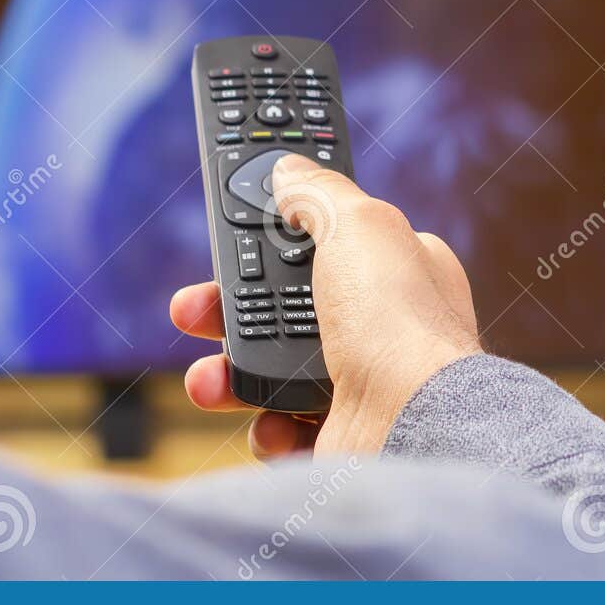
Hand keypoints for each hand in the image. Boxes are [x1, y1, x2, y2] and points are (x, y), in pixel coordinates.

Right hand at [171, 153, 481, 458]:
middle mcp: (385, 325)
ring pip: (275, 370)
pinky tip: (272, 421)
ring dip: (229, 374)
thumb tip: (289, 169)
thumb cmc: (397, 320)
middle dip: (231, 308)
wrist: (412, 424)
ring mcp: (364, 383)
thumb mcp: (357, 221)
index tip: (230, 232)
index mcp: (397, 268)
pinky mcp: (344, 435)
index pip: (326, 242)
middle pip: (287, 307)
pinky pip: (284, 427)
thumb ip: (318, 192)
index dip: (276, 236)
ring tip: (208, 381)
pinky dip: (268, 426)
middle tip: (193, 307)